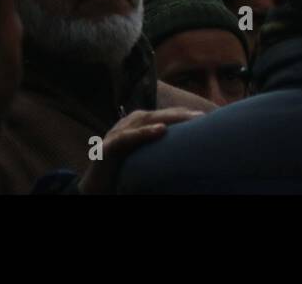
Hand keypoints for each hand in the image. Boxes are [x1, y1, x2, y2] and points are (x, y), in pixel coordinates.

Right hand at [77, 107, 202, 194]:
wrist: (96, 188)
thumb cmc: (123, 172)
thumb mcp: (147, 158)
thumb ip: (162, 150)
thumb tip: (188, 151)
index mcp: (138, 125)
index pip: (164, 115)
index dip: (184, 114)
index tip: (205, 116)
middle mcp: (128, 124)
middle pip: (158, 115)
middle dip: (181, 114)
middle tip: (202, 116)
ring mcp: (117, 133)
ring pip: (145, 121)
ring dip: (168, 118)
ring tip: (188, 118)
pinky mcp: (108, 147)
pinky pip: (127, 137)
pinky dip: (144, 133)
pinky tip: (161, 130)